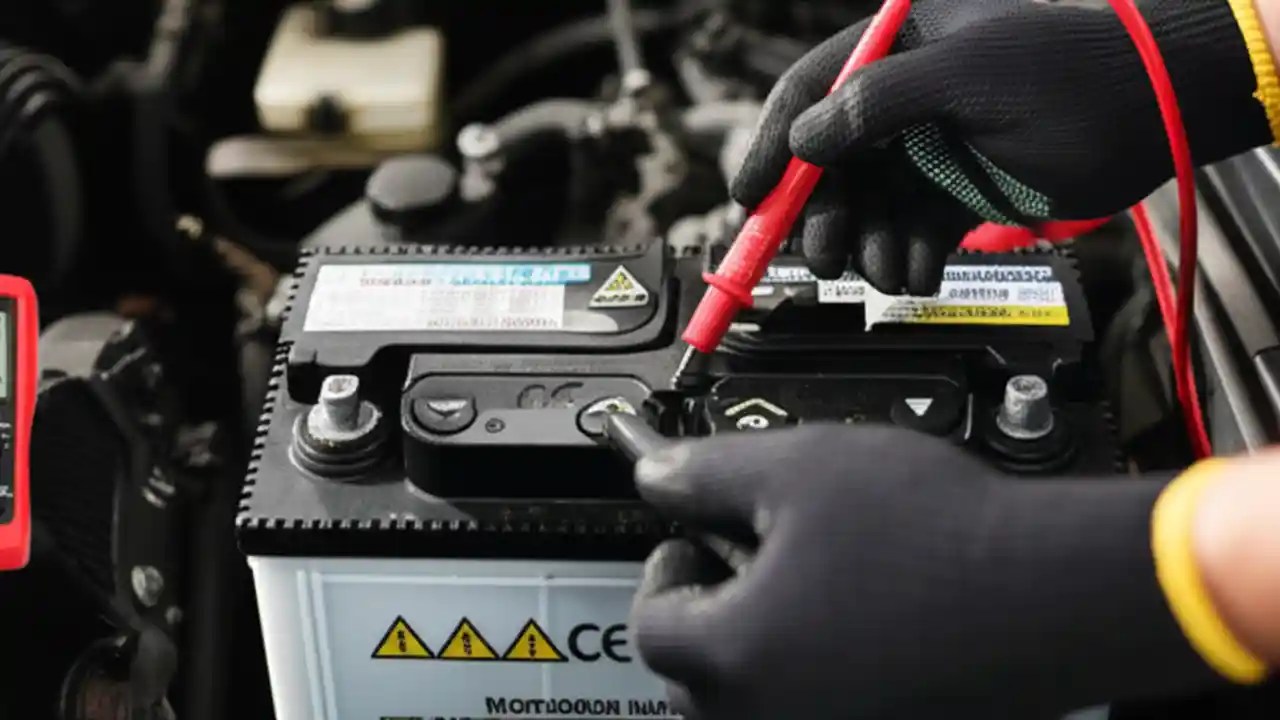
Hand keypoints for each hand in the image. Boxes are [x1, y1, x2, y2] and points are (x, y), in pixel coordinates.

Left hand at [630, 425, 1222, 718]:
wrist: (1059, 590)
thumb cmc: (938, 535)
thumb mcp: (799, 470)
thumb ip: (704, 474)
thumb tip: (656, 476)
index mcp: (735, 660)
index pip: (653, 625)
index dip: (667, 568)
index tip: (695, 537)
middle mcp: (775, 718)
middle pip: (697, 676)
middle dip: (709, 611)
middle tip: (750, 555)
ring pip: (758, 701)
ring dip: (762, 646)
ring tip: (813, 581)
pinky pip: (823, 709)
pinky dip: (820, 674)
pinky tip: (863, 620)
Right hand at [731, 0, 1269, 294]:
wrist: (1157, 117)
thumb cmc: (1070, 76)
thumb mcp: (965, 76)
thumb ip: (875, 103)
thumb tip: (802, 142)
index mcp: (900, 43)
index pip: (812, 89)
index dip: (773, 146)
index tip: (749, 200)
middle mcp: (907, 93)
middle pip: (833, 160)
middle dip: (825, 213)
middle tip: (823, 256)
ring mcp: (932, 143)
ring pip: (871, 204)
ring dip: (870, 245)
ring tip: (887, 272)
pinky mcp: (958, 188)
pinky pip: (912, 228)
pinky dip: (909, 257)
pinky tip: (919, 275)